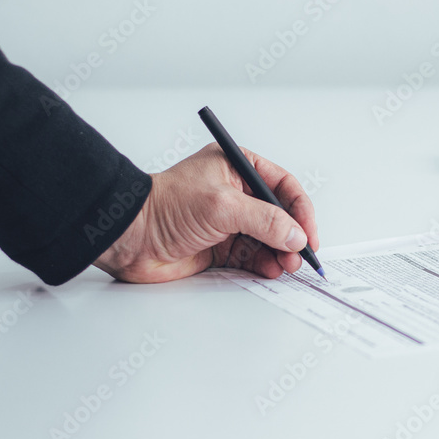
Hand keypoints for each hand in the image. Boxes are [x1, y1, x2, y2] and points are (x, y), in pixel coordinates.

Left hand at [93, 143, 319, 282]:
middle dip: (292, 236)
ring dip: (280, 253)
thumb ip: (265, 221)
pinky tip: (270, 270)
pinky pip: (251, 257)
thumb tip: (295, 234)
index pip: (282, 186)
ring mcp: (228, 221)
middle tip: (300, 255)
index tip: (308, 232)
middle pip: (278, 216)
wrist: (130, 236)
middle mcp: (235, 193)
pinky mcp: (219, 247)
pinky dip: (264, 265)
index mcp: (237, 168)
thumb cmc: (164, 206)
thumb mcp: (223, 206)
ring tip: (286, 266)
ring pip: (267, 239)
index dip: (300, 210)